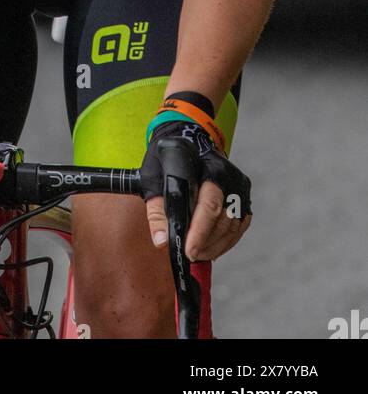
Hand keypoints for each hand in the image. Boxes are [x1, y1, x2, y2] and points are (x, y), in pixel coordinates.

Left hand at [140, 120, 251, 260]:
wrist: (187, 136)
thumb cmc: (164, 159)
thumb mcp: (150, 178)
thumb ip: (156, 211)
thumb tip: (162, 242)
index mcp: (195, 160)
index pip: (202, 200)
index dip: (197, 230)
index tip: (187, 251)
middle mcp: (220, 167)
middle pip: (219, 213)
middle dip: (205, 241)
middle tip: (190, 257)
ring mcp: (235, 179)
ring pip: (232, 221)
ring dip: (216, 244)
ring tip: (198, 255)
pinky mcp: (244, 190)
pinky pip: (240, 222)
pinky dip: (227, 239)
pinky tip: (211, 247)